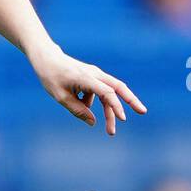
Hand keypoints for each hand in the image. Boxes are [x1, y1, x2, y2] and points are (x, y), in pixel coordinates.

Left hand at [30, 43, 146, 134]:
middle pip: (119, 87)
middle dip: (131, 100)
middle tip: (143, 112)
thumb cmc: (51, 77)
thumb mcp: (60, 97)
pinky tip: (78, 102)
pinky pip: (98, 94)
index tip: (122, 118)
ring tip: (110, 131)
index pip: (106, 92)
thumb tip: (93, 122)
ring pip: (110, 93)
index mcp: (85, 78)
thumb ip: (77, 110)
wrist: (47, 59)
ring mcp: (95, 75)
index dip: (115, 106)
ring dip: (111, 112)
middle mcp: (95, 74)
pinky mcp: (93, 78)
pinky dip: (93, 104)